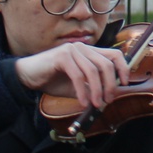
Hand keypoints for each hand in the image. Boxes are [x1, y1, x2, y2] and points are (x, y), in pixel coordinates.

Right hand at [13, 39, 131, 111]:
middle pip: (106, 64)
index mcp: (90, 52)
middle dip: (110, 85)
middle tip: (108, 100)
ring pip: (93, 70)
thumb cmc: (52, 80)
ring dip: (97, 90)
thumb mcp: (76, 86)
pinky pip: (78, 75)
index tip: (124, 83)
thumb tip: (106, 98)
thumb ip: (91, 88)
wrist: (28, 76)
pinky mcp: (62, 56)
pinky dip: (82, 91)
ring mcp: (73, 50)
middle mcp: (83, 48)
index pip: (115, 55)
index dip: (123, 68)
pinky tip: (83, 102)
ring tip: (95, 104)